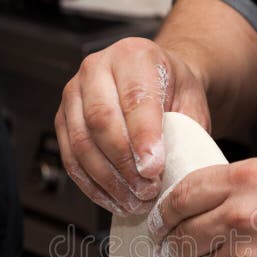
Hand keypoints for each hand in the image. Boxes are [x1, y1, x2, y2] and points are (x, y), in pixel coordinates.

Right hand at [54, 37, 209, 214]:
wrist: (154, 81)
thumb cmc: (172, 90)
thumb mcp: (193, 101)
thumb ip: (188, 129)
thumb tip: (178, 168)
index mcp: (133, 56)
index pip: (134, 99)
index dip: (144, 138)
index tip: (154, 168)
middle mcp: (96, 69)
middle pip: (101, 121)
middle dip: (125, 164)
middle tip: (147, 190)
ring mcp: (74, 94)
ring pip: (82, 143)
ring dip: (108, 180)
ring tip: (134, 200)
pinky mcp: (63, 119)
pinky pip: (71, 158)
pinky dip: (92, 185)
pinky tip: (115, 199)